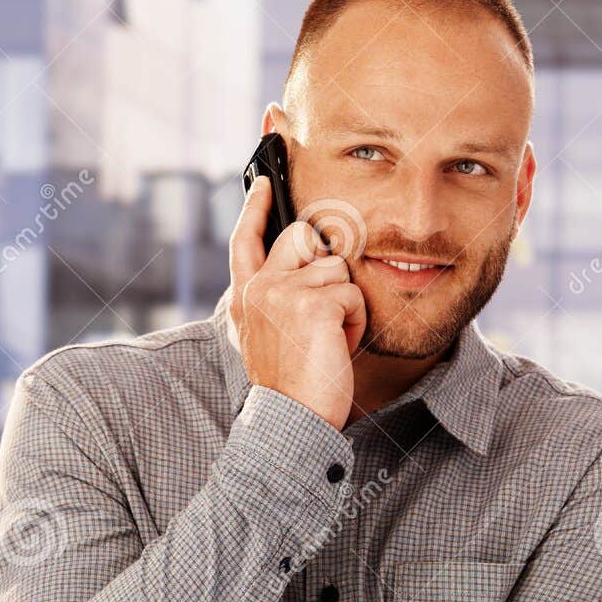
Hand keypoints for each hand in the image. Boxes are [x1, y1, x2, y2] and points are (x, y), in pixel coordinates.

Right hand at [229, 176, 364, 430]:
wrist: (292, 419)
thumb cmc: (291, 384)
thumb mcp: (268, 336)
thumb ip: (274, 298)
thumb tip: (306, 260)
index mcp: (245, 298)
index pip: (245, 240)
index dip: (255, 208)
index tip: (263, 183)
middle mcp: (258, 290)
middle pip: (302, 237)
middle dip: (324, 264)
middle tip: (324, 306)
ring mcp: (283, 294)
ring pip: (336, 268)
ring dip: (345, 303)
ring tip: (329, 338)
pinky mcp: (313, 305)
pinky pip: (352, 292)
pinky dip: (355, 320)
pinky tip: (338, 345)